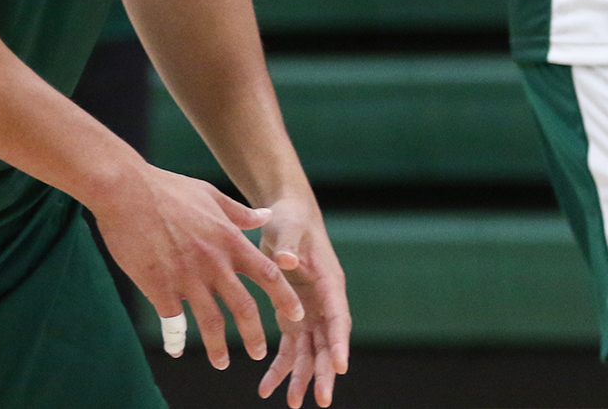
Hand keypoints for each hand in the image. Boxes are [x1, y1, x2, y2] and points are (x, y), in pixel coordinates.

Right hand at [88, 165, 306, 371]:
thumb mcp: (209, 194)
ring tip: (222, 362)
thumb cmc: (166, 188)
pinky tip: (175, 349)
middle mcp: (213, 262)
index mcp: (228, 240)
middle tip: (259, 353)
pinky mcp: (160, 287)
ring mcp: (187, 277)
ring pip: (211, 321)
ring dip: (219, 346)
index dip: (284, 297)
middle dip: (254, 335)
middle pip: (244, 307)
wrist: (126, 191)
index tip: (296, 315)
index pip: (267, 274)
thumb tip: (266, 217)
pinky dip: (176, 339)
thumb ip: (239, 212)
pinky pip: (173, 322)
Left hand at [255, 193, 350, 407]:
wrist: (285, 217)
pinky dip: (279, 368)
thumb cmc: (291, 220)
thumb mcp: (289, 228)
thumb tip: (286, 261)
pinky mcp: (293, 318)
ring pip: (310, 354)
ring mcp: (310, 313)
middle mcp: (324, 304)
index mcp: (330, 283)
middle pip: (328, 344)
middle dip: (326, 373)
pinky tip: (267, 387)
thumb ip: (289, 245)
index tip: (341, 365)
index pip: (338, 317)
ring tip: (292, 403)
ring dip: (302, 378)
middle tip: (323, 400)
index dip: (340, 342)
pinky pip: (289, 349)